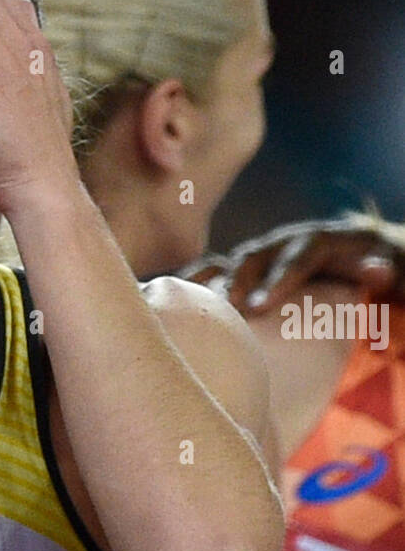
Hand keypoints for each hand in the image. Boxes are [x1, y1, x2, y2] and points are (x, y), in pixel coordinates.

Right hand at [183, 215, 404, 313]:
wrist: (360, 251)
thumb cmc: (374, 262)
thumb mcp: (387, 262)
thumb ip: (382, 266)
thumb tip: (377, 270)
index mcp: (319, 240)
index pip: (297, 256)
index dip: (277, 279)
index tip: (258, 306)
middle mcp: (284, 243)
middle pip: (256, 257)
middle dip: (238, 282)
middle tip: (223, 310)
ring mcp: (263, 255)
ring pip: (231, 262)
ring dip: (211, 283)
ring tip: (191, 305)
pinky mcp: (248, 269)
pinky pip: (216, 271)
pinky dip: (194, 280)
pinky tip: (167, 295)